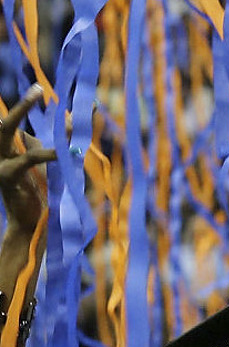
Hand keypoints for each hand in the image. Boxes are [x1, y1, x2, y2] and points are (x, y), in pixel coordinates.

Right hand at [0, 86, 54, 238]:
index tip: (55, 94)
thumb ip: (56, 145)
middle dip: (22, 104)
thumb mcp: (50, 166)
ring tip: (44, 106)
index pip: (19, 123)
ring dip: (22, 114)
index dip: (36, 108)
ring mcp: (0, 162)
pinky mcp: (8, 176)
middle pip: (5, 122)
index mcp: (10, 149)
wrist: (33, 225)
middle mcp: (0, 152)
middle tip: (38, 88)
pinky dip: (48, 153)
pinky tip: (64, 151)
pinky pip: (28, 159)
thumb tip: (71, 120)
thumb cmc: (43, 196)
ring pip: (6, 130)